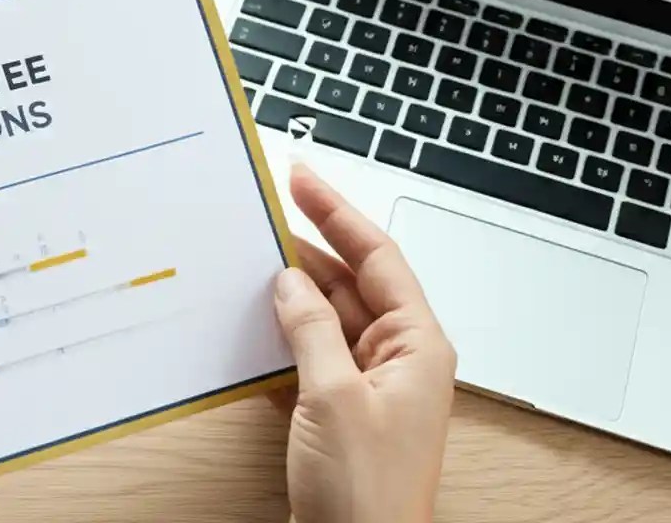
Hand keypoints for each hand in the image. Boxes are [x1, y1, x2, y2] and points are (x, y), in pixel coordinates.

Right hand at [271, 165, 455, 522]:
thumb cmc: (370, 496)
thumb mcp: (334, 397)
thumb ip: (311, 329)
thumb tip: (290, 282)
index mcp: (417, 345)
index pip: (377, 256)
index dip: (337, 212)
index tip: (303, 179)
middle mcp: (398, 358)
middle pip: (351, 281)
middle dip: (309, 248)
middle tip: (265, 213)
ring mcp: (369, 384)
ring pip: (327, 316)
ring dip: (292, 291)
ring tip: (253, 257)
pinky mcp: (340, 409)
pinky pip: (312, 352)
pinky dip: (284, 334)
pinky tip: (257, 320)